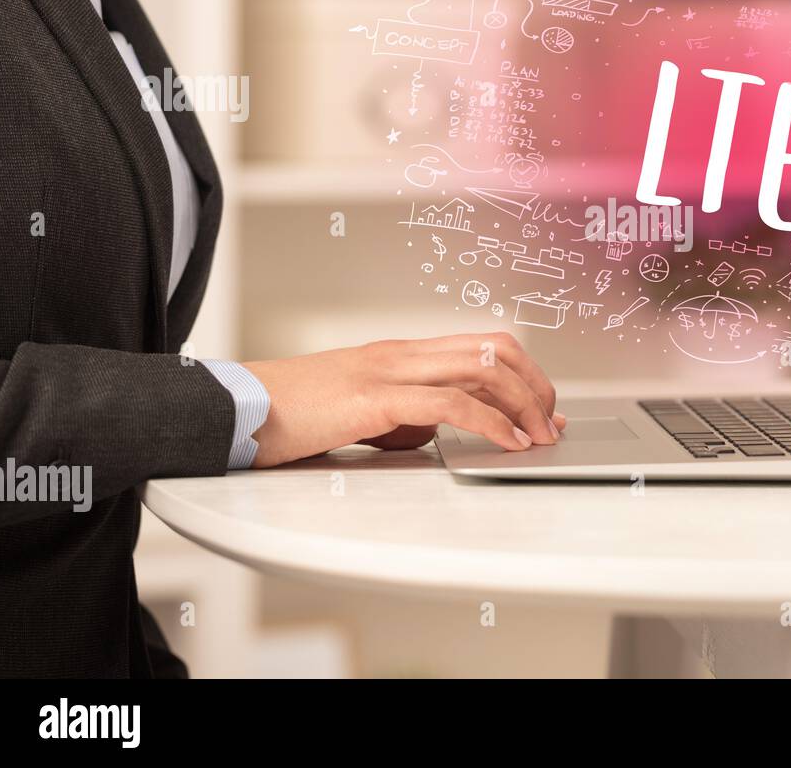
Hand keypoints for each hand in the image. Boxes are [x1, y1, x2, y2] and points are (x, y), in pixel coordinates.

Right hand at [242, 333, 565, 467]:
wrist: (238, 410)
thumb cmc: (292, 414)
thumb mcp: (362, 412)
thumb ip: (404, 415)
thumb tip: (439, 431)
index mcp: (402, 354)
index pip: (482, 346)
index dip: (525, 374)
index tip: (545, 409)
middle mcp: (403, 353)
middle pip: (495, 348)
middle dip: (536, 385)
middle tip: (551, 422)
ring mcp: (391, 370)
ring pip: (482, 367)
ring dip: (524, 404)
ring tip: (539, 436)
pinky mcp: (376, 399)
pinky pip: (451, 403)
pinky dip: (490, 423)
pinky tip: (506, 443)